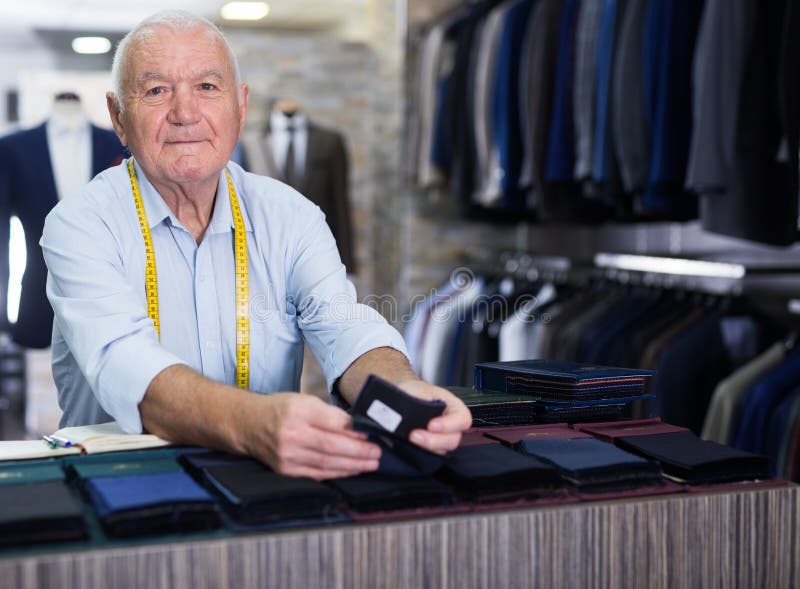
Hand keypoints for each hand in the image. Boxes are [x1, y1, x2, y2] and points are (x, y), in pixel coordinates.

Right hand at [243, 393, 381, 479]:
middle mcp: (291, 434)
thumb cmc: (281, 409)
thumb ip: (330, 414)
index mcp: (298, 411)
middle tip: (378, 453)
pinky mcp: (286, 470)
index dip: (355, 431)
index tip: (372, 434)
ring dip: (354, 465)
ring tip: (372, 463)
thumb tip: (359, 428)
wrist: (249, 424)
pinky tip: (353, 470)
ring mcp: (288, 455)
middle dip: (359, 452)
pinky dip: (338, 473)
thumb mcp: (304, 400)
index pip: (333, 422)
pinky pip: (318, 474)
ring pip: (327, 463)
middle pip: (332, 446)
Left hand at [395, 380, 471, 453]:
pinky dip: (422, 451)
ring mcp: (441, 437)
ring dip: (427, 447)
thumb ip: (423, 405)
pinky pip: (431, 455)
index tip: (431, 425)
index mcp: (453, 406)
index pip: (462, 419)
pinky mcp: (430, 447)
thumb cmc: (413, 390)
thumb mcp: (420, 391)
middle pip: (453, 439)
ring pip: (442, 449)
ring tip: (411, 439)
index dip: (449, 425)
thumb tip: (414, 417)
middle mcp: (450, 424)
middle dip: (434, 440)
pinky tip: (411, 445)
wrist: (400, 395)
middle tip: (415, 435)